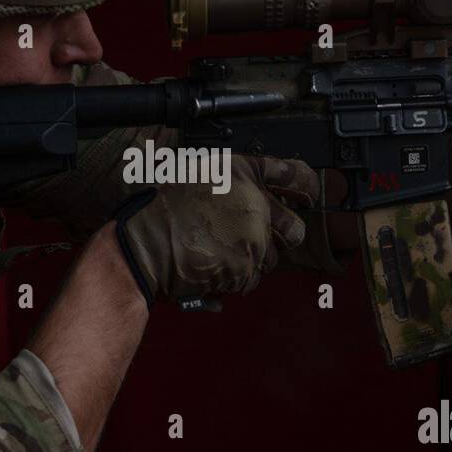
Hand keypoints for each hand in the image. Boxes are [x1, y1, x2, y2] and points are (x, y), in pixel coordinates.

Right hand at [115, 155, 320, 301]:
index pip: (294, 173)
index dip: (307, 185)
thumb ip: (230, 182)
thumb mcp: (195, 175)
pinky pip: (251, 279)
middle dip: (286, 236)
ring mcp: (253, 236)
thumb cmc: (157, 212)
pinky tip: (211, 268)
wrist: (142, 246)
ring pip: (271, 258)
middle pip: (294, 227)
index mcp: (241, 172)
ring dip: (253, 260)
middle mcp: (254, 202)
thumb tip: (255, 193)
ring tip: (219, 254)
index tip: (308, 193)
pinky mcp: (246, 266)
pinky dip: (236, 279)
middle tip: (262, 239)